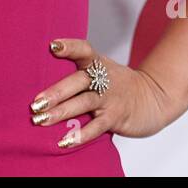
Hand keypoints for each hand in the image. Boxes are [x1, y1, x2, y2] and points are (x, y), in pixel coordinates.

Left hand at [28, 38, 175, 147]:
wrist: (151, 98)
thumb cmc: (115, 84)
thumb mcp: (100, 70)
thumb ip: (76, 73)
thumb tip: (40, 83)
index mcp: (97, 63)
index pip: (83, 50)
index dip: (69, 47)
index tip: (52, 46)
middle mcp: (103, 78)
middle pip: (78, 81)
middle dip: (56, 92)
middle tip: (35, 103)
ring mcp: (110, 97)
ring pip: (83, 103)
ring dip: (61, 112)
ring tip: (41, 120)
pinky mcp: (116, 117)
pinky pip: (97, 126)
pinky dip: (81, 135)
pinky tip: (65, 141)